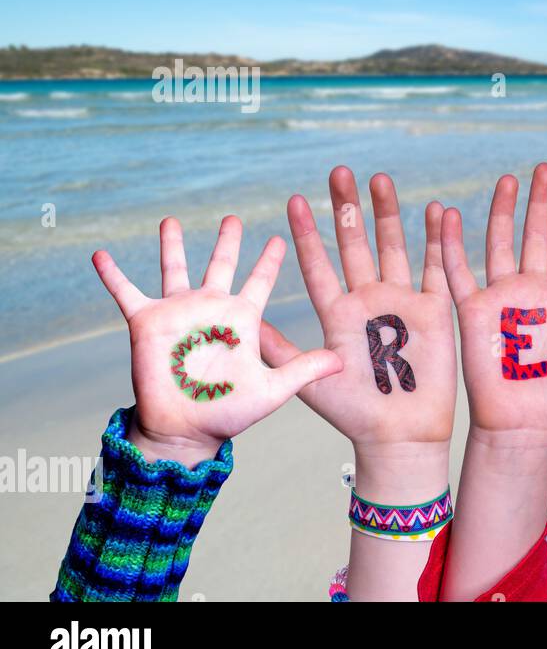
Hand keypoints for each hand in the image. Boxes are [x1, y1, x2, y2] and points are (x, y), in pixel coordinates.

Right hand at [92, 216, 342, 466]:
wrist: (187, 430)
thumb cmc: (230, 413)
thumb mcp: (274, 389)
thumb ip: (305, 369)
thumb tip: (344, 362)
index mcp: (242, 320)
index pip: (260, 281)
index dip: (269, 260)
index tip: (279, 237)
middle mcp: (211, 309)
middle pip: (221, 265)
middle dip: (227, 242)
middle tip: (232, 217)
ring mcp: (178, 313)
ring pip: (175, 269)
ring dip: (172, 245)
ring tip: (171, 220)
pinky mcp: (147, 322)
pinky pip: (126, 292)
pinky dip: (113, 275)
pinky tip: (100, 254)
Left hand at [260, 168, 456, 453]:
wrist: (401, 436)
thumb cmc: (354, 416)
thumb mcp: (309, 383)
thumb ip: (281, 350)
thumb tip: (242, 323)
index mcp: (338, 313)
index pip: (318, 264)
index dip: (306, 234)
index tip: (294, 200)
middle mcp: (369, 300)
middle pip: (356, 244)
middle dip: (348, 208)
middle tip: (339, 171)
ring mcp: (403, 302)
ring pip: (395, 247)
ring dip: (388, 213)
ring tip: (379, 179)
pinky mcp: (435, 311)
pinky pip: (438, 268)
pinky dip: (439, 240)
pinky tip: (439, 211)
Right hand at [440, 162, 546, 440]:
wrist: (527, 427)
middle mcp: (533, 292)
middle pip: (536, 235)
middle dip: (541, 202)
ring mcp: (502, 299)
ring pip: (500, 243)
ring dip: (503, 212)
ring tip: (508, 180)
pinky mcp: (473, 312)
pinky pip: (458, 272)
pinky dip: (450, 244)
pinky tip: (449, 214)